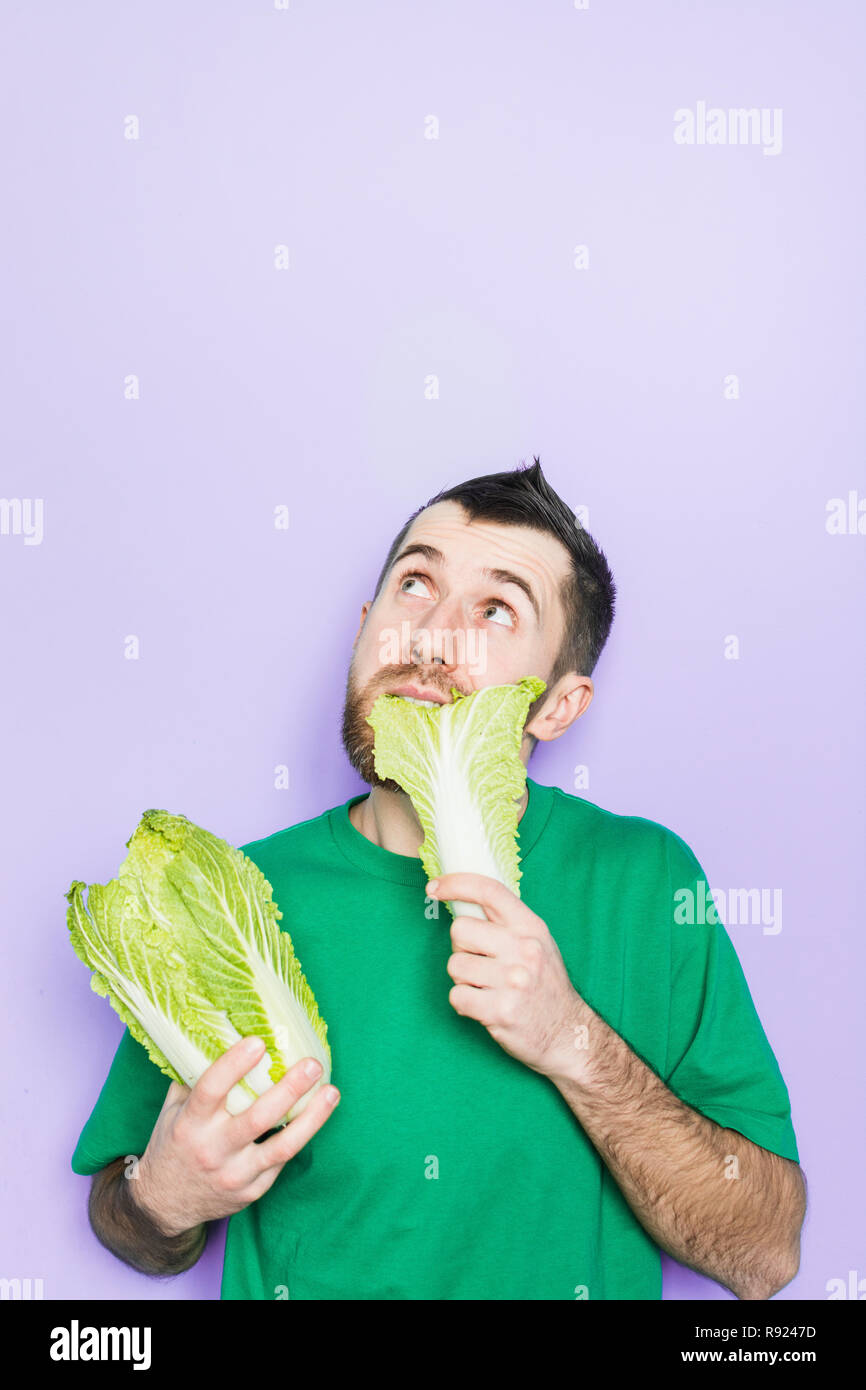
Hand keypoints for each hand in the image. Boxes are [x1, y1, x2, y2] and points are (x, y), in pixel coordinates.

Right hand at [133, 1037, 339, 1236]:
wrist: (164, 1205)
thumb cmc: (172, 1145)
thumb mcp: (172, 1111)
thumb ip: (192, 1078)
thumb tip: (218, 1034)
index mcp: (189, 1125)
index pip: (211, 1090)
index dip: (234, 1065)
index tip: (259, 1042)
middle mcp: (212, 1150)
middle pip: (258, 1118)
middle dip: (290, 1088)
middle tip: (312, 1064)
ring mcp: (234, 1174)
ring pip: (282, 1147)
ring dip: (312, 1118)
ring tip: (331, 1092)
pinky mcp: (251, 1191)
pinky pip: (281, 1162)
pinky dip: (300, 1137)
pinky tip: (315, 1116)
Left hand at [428, 872, 585, 1079]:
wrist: (568, 1034)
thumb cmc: (546, 986)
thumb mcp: (537, 943)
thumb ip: (506, 923)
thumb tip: (464, 901)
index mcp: (530, 927)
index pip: (489, 891)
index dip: (456, 884)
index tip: (435, 888)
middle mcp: (523, 949)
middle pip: (460, 929)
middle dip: (462, 948)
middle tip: (481, 964)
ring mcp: (512, 981)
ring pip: (454, 965)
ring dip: (463, 979)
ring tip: (487, 989)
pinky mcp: (500, 1010)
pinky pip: (457, 996)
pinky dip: (464, 1004)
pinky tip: (485, 1007)